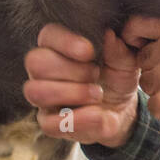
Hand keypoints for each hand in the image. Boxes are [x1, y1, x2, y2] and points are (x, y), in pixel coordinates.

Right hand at [25, 25, 139, 147]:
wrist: (123, 111)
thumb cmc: (116, 78)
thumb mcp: (124, 62)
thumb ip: (118, 49)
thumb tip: (110, 35)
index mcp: (58, 48)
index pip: (48, 36)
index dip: (65, 42)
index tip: (89, 51)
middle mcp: (43, 71)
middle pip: (35, 62)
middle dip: (70, 69)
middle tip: (95, 75)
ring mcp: (43, 98)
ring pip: (35, 91)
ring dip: (70, 92)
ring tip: (97, 95)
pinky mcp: (48, 123)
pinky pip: (48, 123)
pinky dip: (77, 120)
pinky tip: (97, 115)